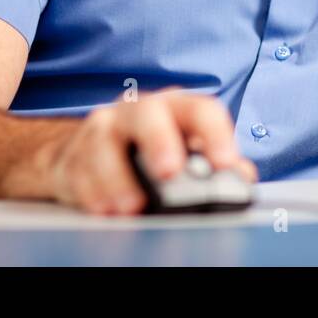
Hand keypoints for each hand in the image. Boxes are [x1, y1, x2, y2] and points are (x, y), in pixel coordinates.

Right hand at [45, 87, 256, 215]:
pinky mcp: (74, 154)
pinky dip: (93, 194)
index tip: (224, 163)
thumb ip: (215, 163)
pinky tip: (105, 208)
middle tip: (168, 172)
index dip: (215, 134)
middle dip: (159, 141)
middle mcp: (137, 111)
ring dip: (119, 179)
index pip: (200, 109)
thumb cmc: (149, 151)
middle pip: (148, 113)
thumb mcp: (186, 151)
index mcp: (175, 108)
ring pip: (105, 144)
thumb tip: (243, 176)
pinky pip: (80, 172)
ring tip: (131, 206)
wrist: (88, 152)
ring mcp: (103, 129)